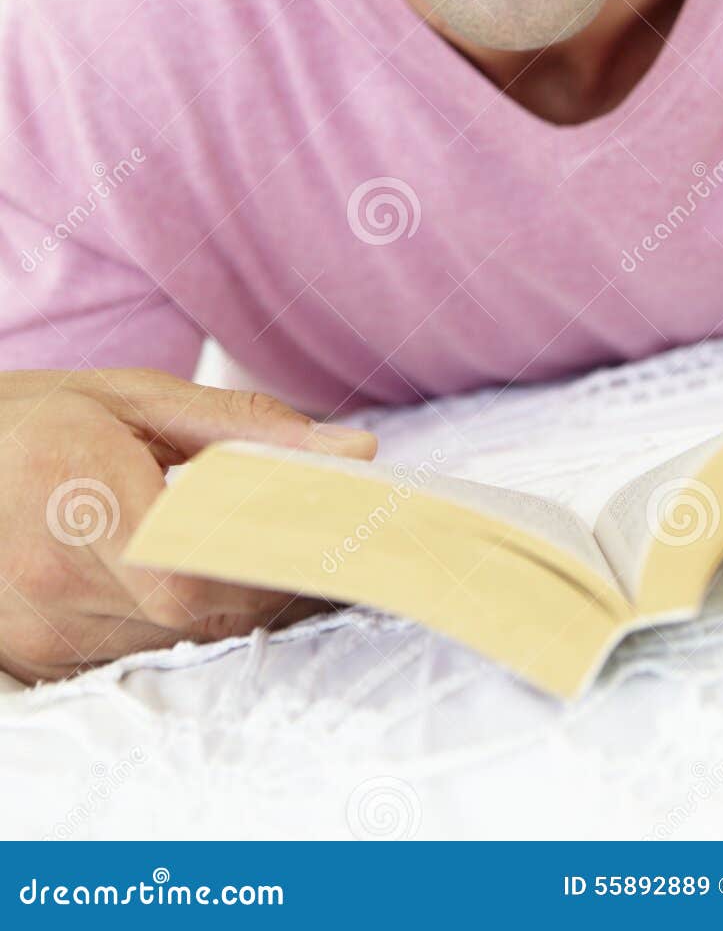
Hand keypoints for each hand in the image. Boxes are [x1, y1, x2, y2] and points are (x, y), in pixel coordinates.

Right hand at [0, 367, 376, 682]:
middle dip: (266, 580)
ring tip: (252, 551)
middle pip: (195, 608)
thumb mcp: (135, 397)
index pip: (191, 561)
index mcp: (74, 483)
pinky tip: (190, 578)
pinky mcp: (37, 659)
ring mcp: (38, 625)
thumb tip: (351, 449)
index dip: (267, 559)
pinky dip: (180, 623)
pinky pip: (139, 653)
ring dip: (229, 603)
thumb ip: (244, 427)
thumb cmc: (40, 420)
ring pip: (176, 640)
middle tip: (313, 543)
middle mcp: (49, 568)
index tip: (326, 536)